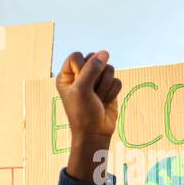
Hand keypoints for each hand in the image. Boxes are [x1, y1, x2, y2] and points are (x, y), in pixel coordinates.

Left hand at [58, 50, 120, 181]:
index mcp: (67, 76)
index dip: (82, 67)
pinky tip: (105, 101)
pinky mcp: (108, 87)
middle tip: (90, 92)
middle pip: (95, 59)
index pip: (76, 56)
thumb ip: (91, 68)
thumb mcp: (82, 89)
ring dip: (105, 86)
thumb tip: (105, 52)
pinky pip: (117, 80)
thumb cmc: (82, 113)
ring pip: (109, 68)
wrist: (95, 132)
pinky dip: (112, 92)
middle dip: (96, 76)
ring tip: (97, 98)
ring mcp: (95, 81)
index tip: (80, 83)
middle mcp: (80, 76)